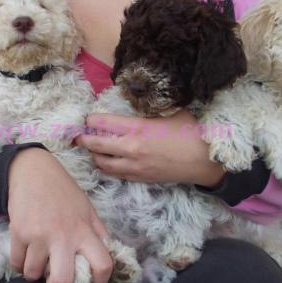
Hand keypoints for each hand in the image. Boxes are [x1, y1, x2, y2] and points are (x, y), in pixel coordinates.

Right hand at [7, 148, 112, 282]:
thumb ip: (98, 233)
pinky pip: (16, 264)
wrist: (35, 171)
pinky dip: (20, 264)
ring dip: (35, 272)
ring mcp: (39, 235)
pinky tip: (26, 254)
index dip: (100, 281)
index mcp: (85, 230)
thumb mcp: (88, 209)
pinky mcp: (18, 232)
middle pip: (62, 281)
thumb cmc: (64, 192)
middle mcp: (63, 235)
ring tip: (39, 259)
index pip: (103, 264)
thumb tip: (108, 256)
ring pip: (33, 275)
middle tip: (57, 279)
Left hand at [75, 109, 223, 186]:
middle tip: (78, 137)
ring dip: (94, 155)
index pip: (102, 123)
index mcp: (138, 128)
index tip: (88, 118)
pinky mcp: (140, 178)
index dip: (90, 120)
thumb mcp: (170, 112)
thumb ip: (149, 109)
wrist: (203, 161)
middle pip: (96, 145)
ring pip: (102, 163)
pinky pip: (115, 174)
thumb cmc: (190, 132)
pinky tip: (106, 163)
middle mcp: (131, 148)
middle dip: (83, 140)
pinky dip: (107, 168)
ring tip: (91, 150)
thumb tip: (135, 104)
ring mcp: (134, 166)